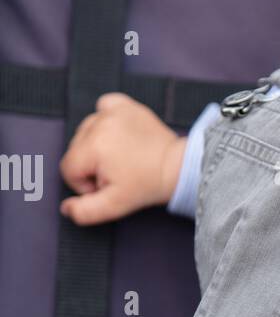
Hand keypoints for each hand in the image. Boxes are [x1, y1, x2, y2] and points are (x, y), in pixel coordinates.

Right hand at [58, 92, 186, 223]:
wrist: (177, 167)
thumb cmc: (147, 185)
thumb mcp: (114, 205)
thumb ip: (85, 212)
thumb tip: (65, 207)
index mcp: (93, 147)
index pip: (68, 168)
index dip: (84, 184)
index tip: (106, 186)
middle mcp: (100, 123)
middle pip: (75, 149)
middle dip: (90, 166)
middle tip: (116, 173)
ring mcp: (112, 111)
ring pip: (85, 130)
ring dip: (96, 146)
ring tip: (119, 157)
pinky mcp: (124, 105)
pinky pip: (102, 107)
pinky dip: (105, 120)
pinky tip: (117, 135)